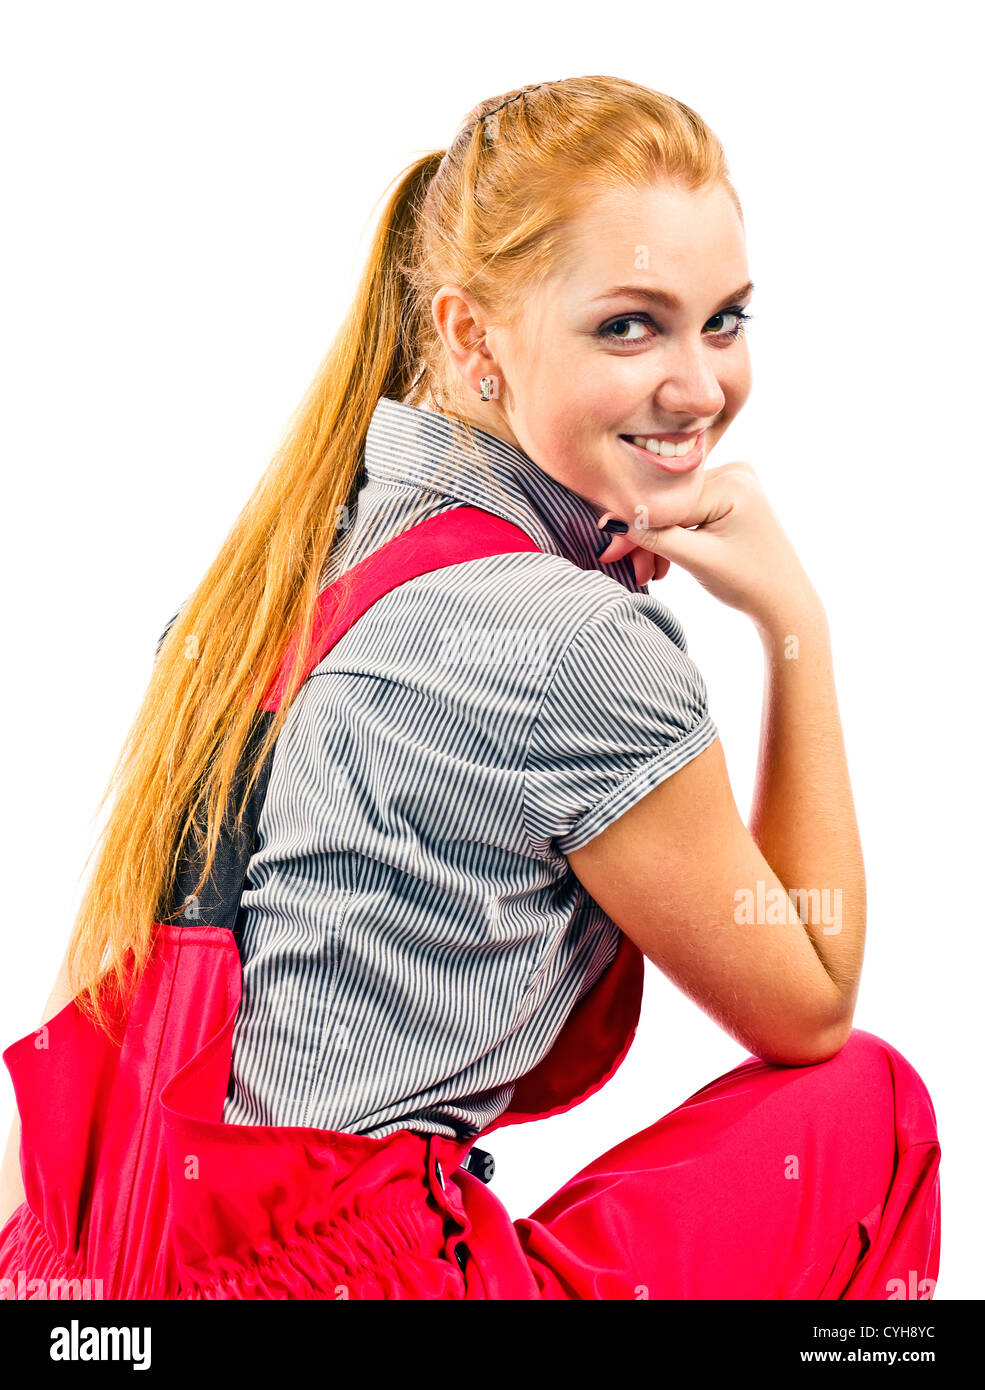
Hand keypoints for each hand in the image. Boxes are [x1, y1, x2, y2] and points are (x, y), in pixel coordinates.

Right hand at [595, 461, 820, 624]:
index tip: (608, 550)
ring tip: (646, 574)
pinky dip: (675, 536)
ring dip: (657, 540)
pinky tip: (662, 561)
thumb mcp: (697, 560)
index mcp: (733, 481)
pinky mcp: (730, 496)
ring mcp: (734, 482)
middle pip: (670, 504)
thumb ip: (655, 537)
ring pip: (676, 510)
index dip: (634, 527)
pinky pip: (689, 512)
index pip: (669, 502)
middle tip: (617, 564)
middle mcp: (735, 471)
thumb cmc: (749, 583)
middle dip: (645, 538)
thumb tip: (611, 522)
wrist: (785, 602)